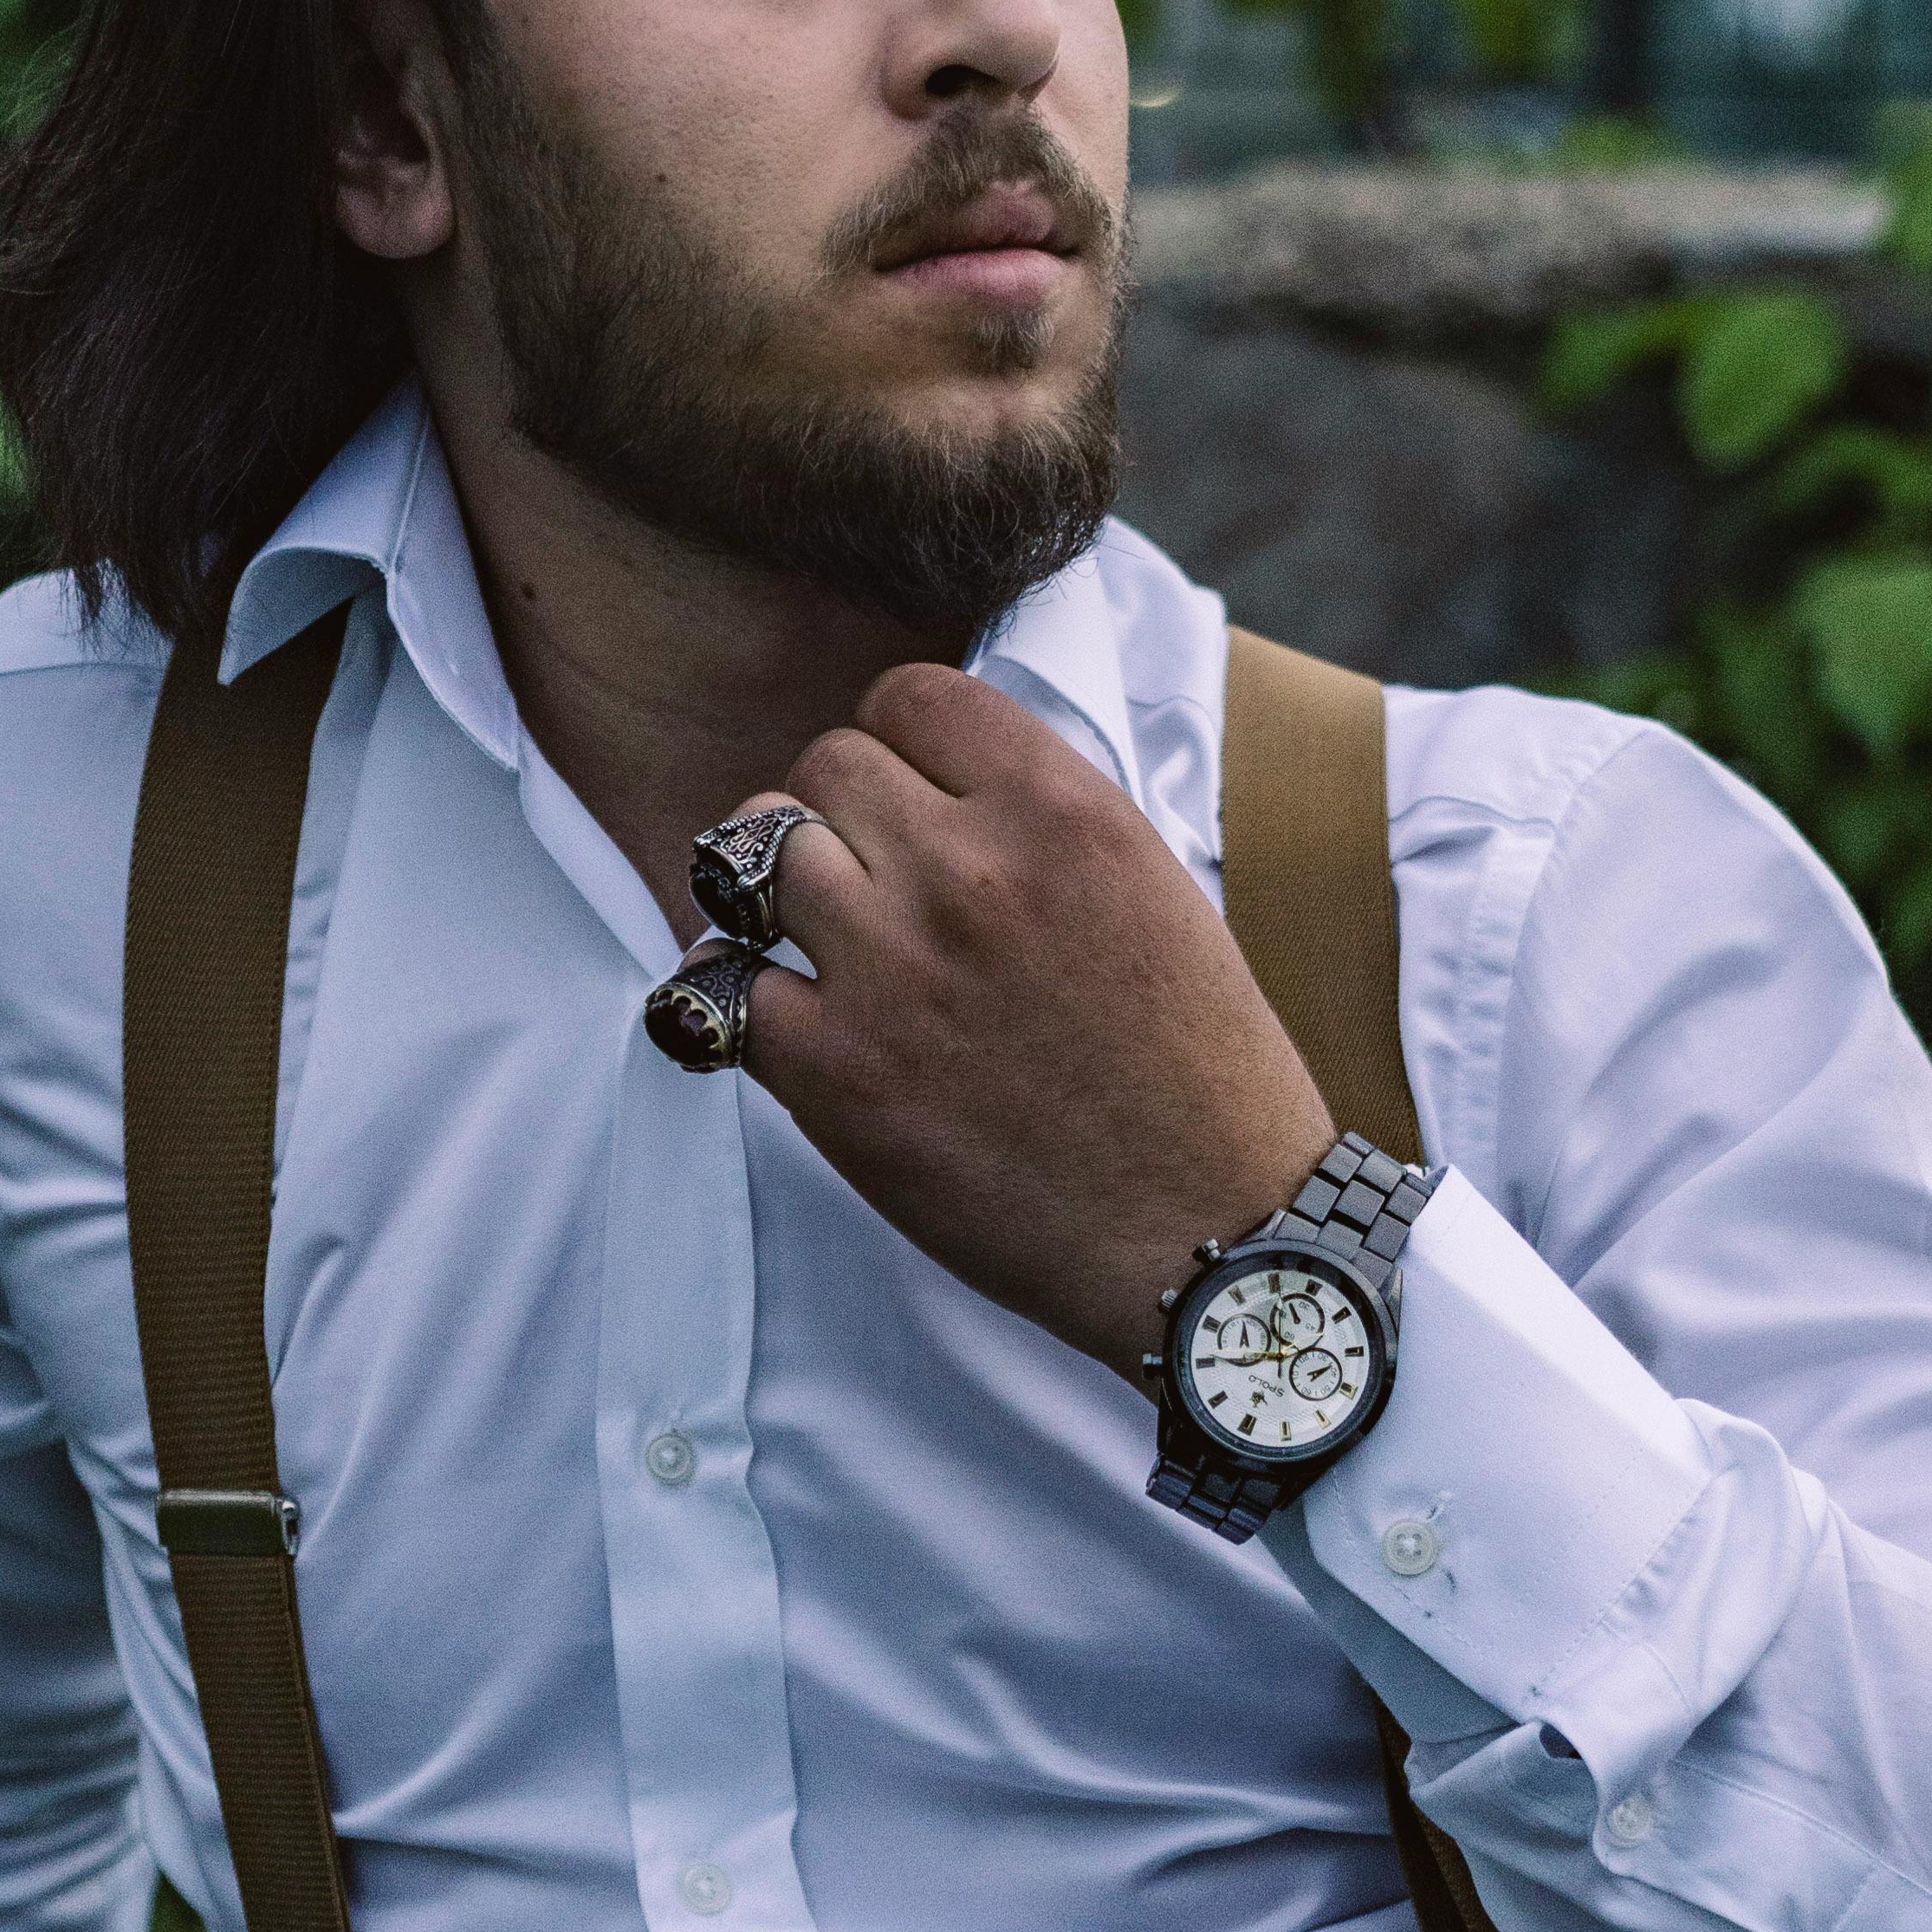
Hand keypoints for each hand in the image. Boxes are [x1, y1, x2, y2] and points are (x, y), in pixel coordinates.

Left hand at [727, 664, 1332, 1371]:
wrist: (1212, 1235)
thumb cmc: (1200, 1076)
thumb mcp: (1154, 891)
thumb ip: (1041, 821)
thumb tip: (937, 782)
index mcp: (1063, 810)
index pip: (911, 696)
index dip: (899, 743)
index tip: (909, 795)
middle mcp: (970, 871)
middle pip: (824, 764)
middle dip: (836, 814)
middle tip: (867, 880)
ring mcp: (892, 968)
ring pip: (753, 853)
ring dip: (774, 892)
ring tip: (818, 942)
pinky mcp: (836, 1072)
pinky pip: (719, 982)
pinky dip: (737, 998)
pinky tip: (785, 1019)